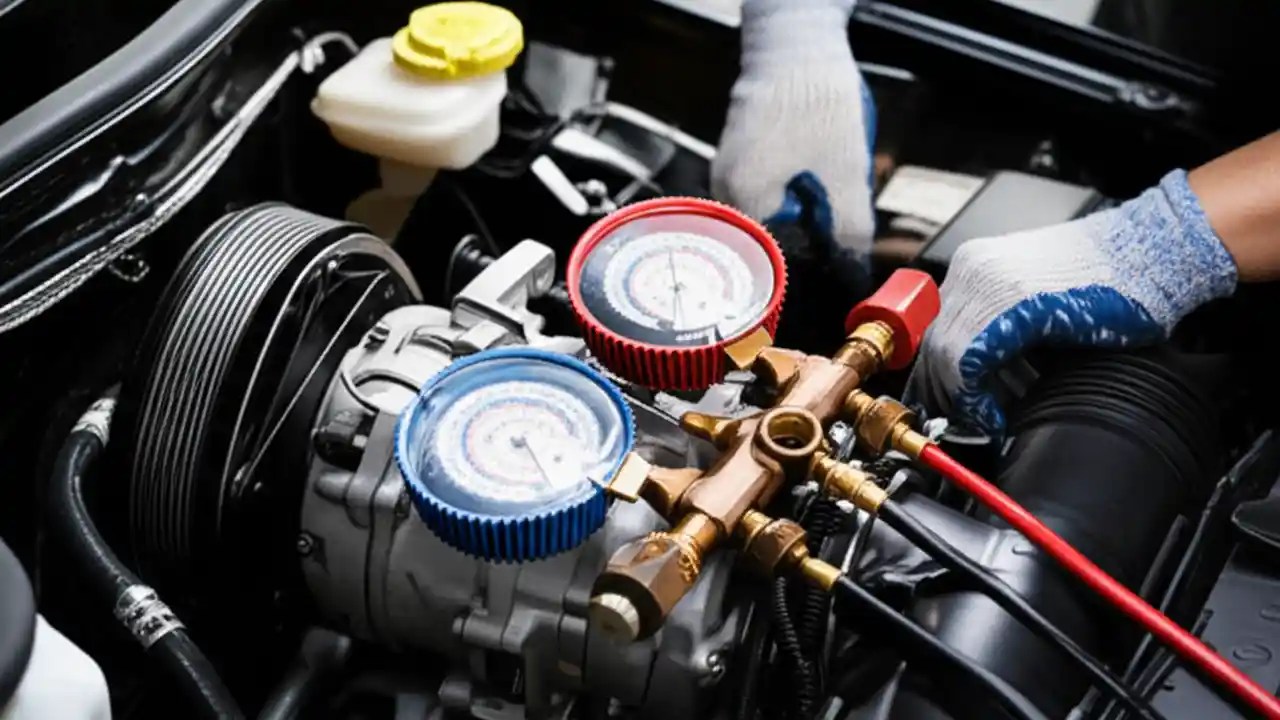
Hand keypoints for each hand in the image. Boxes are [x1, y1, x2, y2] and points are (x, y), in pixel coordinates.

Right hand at [712, 0, 874, 266]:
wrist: (797, 39)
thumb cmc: (817, 99)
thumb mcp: (846, 174)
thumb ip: (850, 234)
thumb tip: (854, 278)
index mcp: (743, 204)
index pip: (775, 263)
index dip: (812, 263)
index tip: (837, 255)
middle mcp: (723, 195)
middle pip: (771, 241)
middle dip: (810, 232)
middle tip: (836, 205)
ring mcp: (726, 174)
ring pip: (771, 216)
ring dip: (804, 210)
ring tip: (825, 179)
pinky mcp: (738, 157)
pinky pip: (766, 192)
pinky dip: (794, 189)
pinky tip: (813, 165)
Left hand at [911, 170, 1236, 434]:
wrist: (1154, 251)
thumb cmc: (1109, 280)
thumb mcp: (1033, 302)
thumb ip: (997, 332)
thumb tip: (972, 382)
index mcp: (975, 266)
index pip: (933, 333)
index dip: (939, 381)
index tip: (953, 410)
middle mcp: (974, 269)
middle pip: (933, 347)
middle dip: (946, 396)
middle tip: (965, 425)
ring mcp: (991, 283)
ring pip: (946, 358)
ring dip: (963, 401)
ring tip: (986, 423)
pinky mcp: (1015, 304)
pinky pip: (971, 360)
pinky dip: (978, 398)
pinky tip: (997, 417)